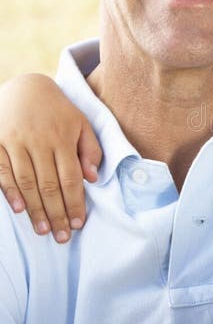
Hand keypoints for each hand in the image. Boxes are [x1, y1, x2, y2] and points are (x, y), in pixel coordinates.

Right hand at [0, 74, 101, 241]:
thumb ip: (90, 151)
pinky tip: (19, 209)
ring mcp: (16, 141)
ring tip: (43, 231)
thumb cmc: (58, 111)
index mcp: (63, 137)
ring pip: (26, 182)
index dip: (75, 203)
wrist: (25, 86)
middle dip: (57, 214)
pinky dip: (9, 191)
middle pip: (49, 185)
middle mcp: (39, 141)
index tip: (79, 224)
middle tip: (62, 237)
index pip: (71, 178)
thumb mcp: (81, 124)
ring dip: (35, 209)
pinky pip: (2, 171)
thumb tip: (92, 179)